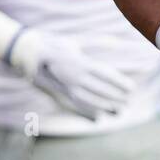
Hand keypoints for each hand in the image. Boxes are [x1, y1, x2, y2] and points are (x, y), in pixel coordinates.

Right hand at [6, 28, 133, 119]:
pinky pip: (76, 107)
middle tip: (127, 102)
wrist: (28, 54)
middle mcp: (75, 76)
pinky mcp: (58, 95)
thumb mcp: (74, 42)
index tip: (131, 88)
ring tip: (118, 110)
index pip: (106, 74)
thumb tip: (115, 41)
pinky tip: (99, 118)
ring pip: (89, 101)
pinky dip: (88, 113)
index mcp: (81, 62)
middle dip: (116, 97)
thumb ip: (96, 42)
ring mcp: (66, 87)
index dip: (120, 83)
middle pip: (100, 90)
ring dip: (105, 107)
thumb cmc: (54, 45)